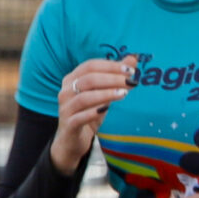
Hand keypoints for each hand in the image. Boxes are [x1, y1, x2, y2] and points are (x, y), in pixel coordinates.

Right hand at [51, 57, 134, 173]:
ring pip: (84, 97)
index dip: (110, 66)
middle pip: (88, 79)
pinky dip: (93, 112)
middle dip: (112, 79)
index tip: (130, 70)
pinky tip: (107, 110)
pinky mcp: (69, 124)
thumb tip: (133, 58)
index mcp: (72, 79)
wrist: (73, 139)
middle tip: (131, 82)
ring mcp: (65, 108)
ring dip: (105, 94)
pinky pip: (80, 117)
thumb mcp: (104, 93)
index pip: (90, 66)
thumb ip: (116, 76)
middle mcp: (66, 91)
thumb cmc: (90, 111)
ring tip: (124, 94)